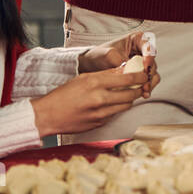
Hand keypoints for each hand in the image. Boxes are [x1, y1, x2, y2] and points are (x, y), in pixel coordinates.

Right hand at [30, 69, 149, 136]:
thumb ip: (104, 75)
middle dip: (139, 89)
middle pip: (131, 94)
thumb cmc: (63, 95)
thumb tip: (123, 70)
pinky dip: (117, 108)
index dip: (140, 76)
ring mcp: (100, 113)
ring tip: (127, 93)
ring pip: (126, 105)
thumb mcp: (83, 78)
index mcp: (95, 83)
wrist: (48, 116)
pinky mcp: (99, 123)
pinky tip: (112, 104)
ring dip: (130, 99)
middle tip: (141, 85)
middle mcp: (99, 98)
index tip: (144, 74)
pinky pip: (115, 114)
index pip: (127, 79)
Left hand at [77, 31, 159, 97]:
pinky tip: (142, 94)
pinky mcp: (140, 75)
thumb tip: (128, 72)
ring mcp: (142, 63)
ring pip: (152, 73)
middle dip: (149, 74)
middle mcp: (142, 51)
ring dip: (149, 83)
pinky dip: (146, 88)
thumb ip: (120, 61)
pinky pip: (147, 82)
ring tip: (144, 91)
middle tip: (144, 83)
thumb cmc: (99, 55)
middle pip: (153, 62)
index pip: (149, 46)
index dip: (149, 56)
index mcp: (137, 39)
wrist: (92, 66)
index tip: (145, 66)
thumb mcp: (108, 55)